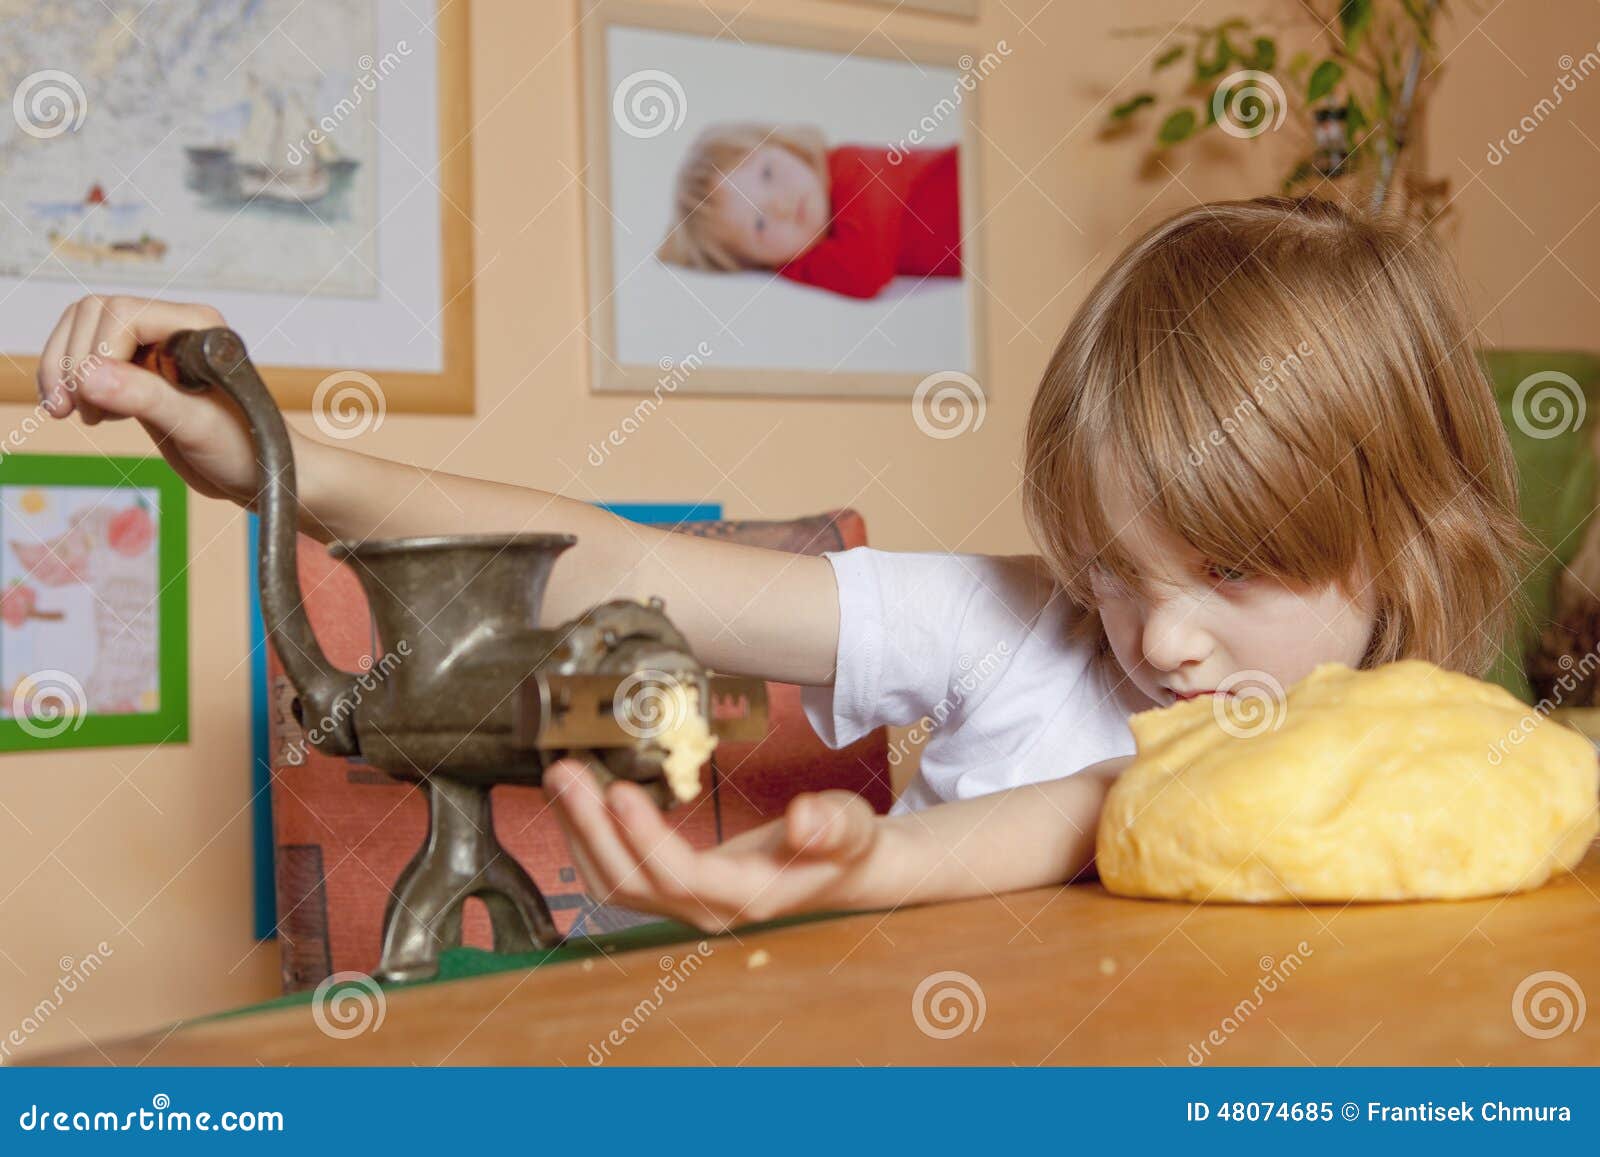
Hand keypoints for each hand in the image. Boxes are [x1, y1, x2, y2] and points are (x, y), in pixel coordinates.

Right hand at [38, 294, 268, 506]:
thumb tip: (89, 377)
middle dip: (70, 361)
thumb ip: (146, 398)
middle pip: (94, 315)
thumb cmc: (248, 450)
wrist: (261, 477)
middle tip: (68, 410)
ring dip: (64, 370)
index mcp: (197, 329)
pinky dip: (74, 383)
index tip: (88, 395)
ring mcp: (156, 351)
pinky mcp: (142, 375)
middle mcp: (174, 330)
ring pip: (85, 333)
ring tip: (70, 413)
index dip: (95, 351)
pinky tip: (88, 412)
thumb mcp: (198, 427)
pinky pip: (91, 360)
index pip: (122, 313)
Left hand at [544, 758, 879, 932]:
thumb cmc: (843, 844)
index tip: (617, 791)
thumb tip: (805, 822)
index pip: (682, 876)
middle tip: (565, 772)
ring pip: (613, 882)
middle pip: (631, 883)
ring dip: (579, 831)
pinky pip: (616, 871)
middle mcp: (707, 910)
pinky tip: (577, 798)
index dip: (644, 838)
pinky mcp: (668, 889)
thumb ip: (834, 826)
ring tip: (560, 778)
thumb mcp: (851, 826)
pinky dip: (589, 836)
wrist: (839, 869)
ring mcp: (683, 905)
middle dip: (590, 829)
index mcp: (749, 897)